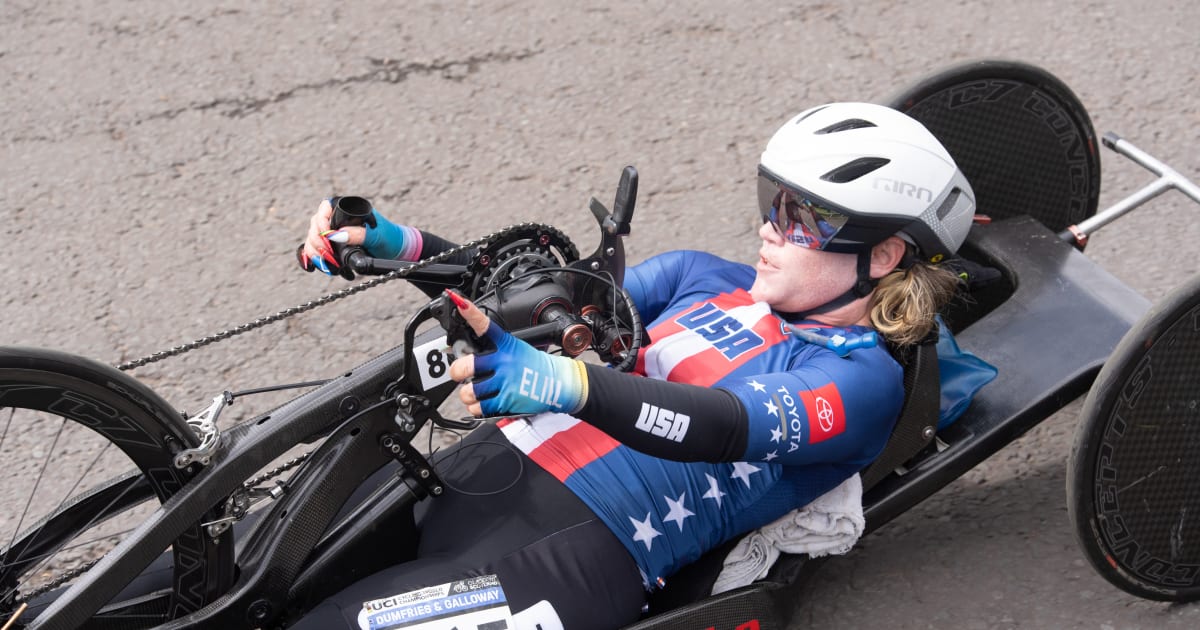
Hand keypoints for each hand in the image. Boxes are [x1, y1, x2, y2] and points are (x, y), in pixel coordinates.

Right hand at [297, 199, 411, 273]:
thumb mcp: (377, 237)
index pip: (324, 209)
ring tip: (332, 266)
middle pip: (315, 226)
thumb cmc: (390, 239)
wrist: (397, 252)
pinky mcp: (332, 248)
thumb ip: (359, 234)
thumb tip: (336, 235)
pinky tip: (317, 267)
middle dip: (318, 242)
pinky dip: (314, 259)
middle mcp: (338, 220)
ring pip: (313, 240)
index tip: (327, 238)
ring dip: (316, 253)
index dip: (321, 223)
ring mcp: (334, 234)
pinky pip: (315, 251)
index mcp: (348, 210)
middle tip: (330, 256)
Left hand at [447, 291, 587, 416]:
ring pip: (468, 391)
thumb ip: (494, 351)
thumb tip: (466, 359)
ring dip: (468, 394)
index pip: (485, 325)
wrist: (558, 384)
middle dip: (457, 372)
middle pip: (466, 366)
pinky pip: (478, 407)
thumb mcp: (517, 349)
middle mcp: (504, 361)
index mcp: (506, 344)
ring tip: (475, 392)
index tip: (459, 302)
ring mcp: (505, 381)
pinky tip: (483, 402)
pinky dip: (476, 407)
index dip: (470, 313)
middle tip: (460, 373)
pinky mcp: (507, 400)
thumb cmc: (535, 367)